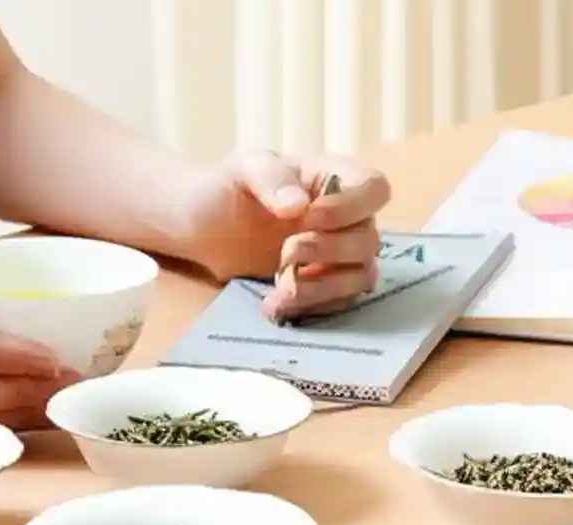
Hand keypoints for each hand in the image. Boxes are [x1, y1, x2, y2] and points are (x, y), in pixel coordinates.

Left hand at [179, 149, 390, 321]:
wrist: (198, 227)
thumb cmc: (223, 188)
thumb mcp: (240, 168)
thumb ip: (270, 176)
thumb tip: (298, 207)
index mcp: (333, 177)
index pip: (374, 188)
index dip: (351, 208)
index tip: (308, 217)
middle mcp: (344, 217)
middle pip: (369, 240)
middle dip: (326, 251)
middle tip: (283, 254)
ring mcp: (335, 254)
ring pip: (360, 277)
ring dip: (322, 288)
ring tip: (278, 290)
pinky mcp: (321, 286)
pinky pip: (338, 302)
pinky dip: (310, 306)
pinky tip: (274, 306)